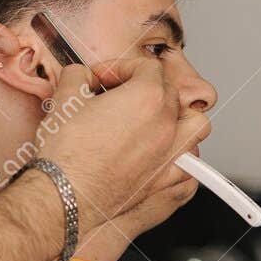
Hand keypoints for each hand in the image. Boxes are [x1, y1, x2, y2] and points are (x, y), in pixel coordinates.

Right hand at [34, 57, 210, 240]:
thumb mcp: (64, 98)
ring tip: (156, 119)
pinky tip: (162, 155)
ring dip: (180, 117)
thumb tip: (81, 77)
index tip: (102, 78)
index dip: (120, 67)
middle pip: (170, 91)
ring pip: (196, 126)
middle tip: (116, 95)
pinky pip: (188, 164)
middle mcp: (165, 124)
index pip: (146, 66)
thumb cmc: (67, 153)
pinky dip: (180, 156)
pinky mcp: (163, 180)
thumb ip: (77, 76)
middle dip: (143, 87)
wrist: (65, 195)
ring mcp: (168, 154)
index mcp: (147, 96)